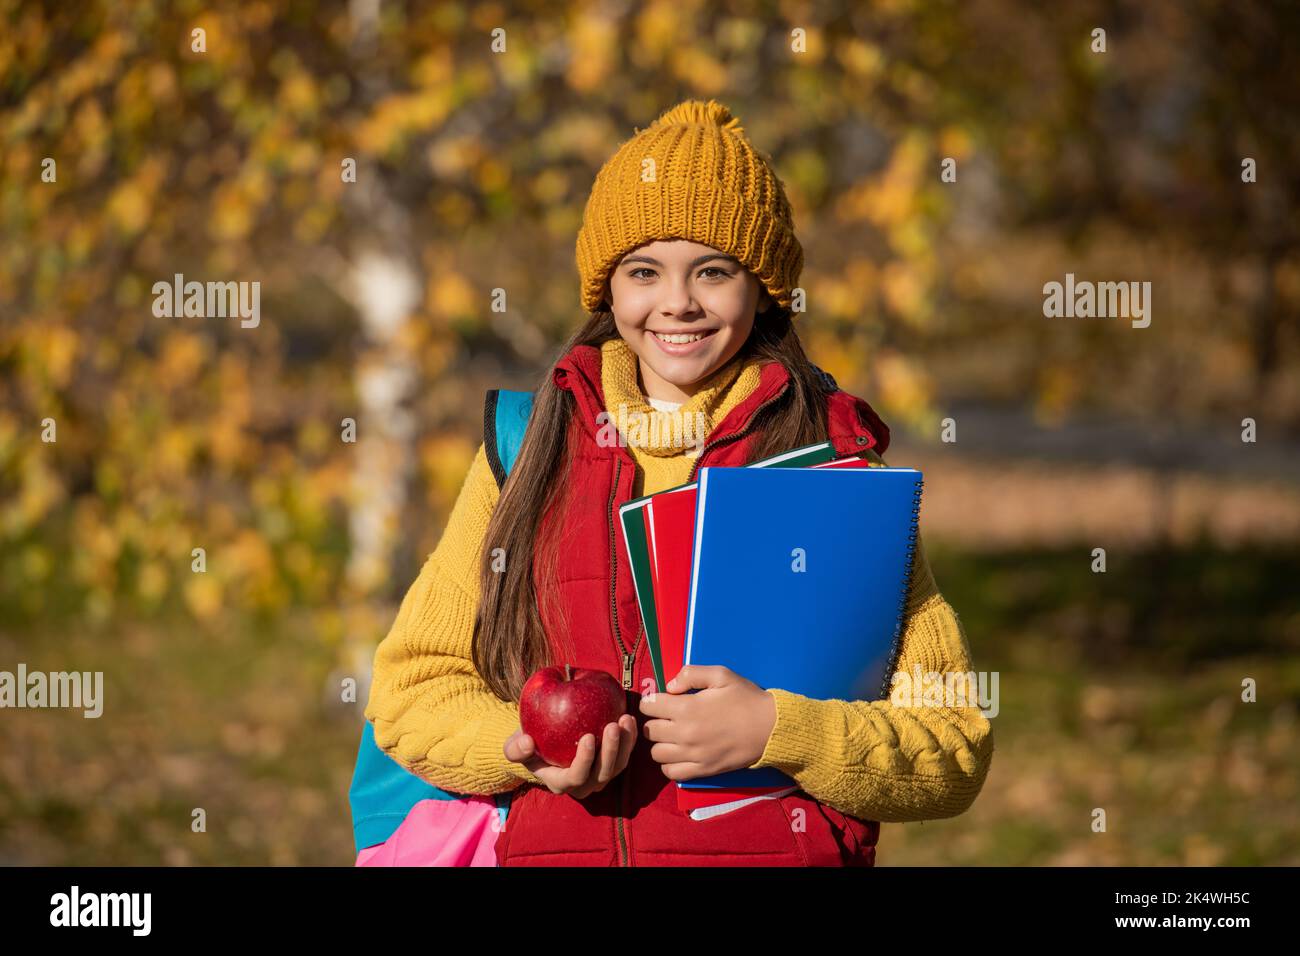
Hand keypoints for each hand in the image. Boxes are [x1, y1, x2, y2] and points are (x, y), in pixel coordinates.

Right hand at [503, 714, 637, 798]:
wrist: (542, 744)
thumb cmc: (528, 745)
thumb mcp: (514, 746)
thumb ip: (515, 748)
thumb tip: (527, 743)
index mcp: (560, 782)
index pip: (576, 777)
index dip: (585, 760)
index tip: (589, 736)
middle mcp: (583, 784)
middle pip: (602, 774)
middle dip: (611, 751)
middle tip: (612, 725)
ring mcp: (599, 775)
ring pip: (618, 766)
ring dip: (624, 744)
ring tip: (625, 719)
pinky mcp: (611, 763)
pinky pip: (624, 754)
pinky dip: (629, 738)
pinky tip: (629, 717)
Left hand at [638, 665, 777, 780]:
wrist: (770, 727)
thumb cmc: (745, 698)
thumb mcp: (721, 674)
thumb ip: (690, 674)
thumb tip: (669, 687)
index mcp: (687, 707)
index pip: (649, 706)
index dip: (652, 701)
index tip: (661, 700)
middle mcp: (685, 733)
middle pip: (649, 730)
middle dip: (654, 720)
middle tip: (667, 716)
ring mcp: (693, 754)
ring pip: (656, 753)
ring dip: (660, 743)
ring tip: (672, 735)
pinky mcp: (702, 770)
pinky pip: (671, 772)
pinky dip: (669, 764)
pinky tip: (678, 754)